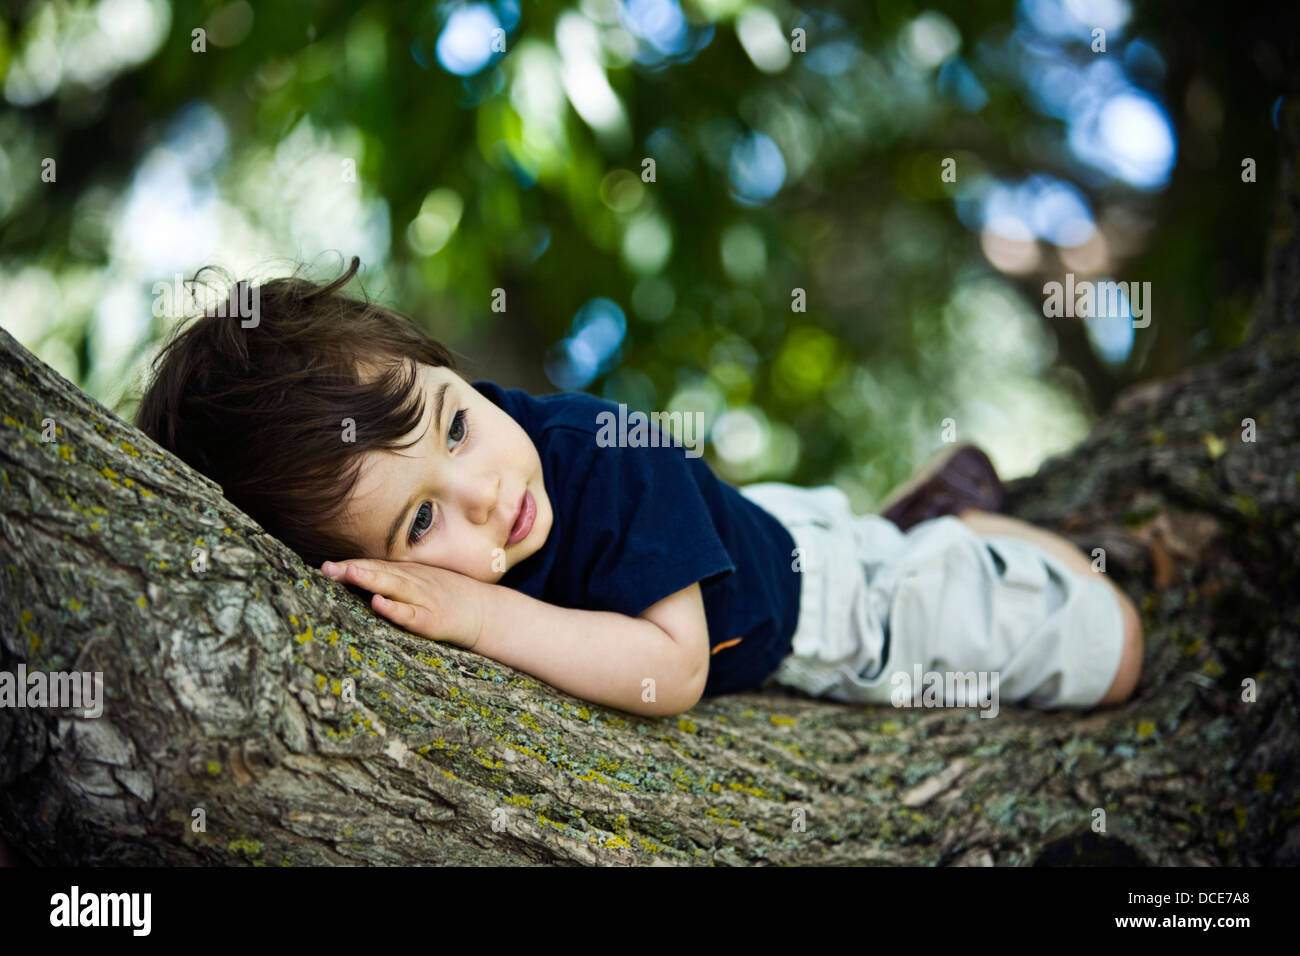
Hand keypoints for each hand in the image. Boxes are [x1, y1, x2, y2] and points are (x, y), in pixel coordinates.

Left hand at [319, 559, 484, 650]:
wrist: (484, 611)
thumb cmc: (446, 598)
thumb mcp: (420, 582)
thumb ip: (392, 579)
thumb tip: (354, 578)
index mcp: (407, 573)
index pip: (374, 566)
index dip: (350, 565)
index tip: (325, 566)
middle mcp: (413, 582)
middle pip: (379, 572)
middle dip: (352, 569)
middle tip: (327, 568)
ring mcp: (423, 599)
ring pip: (393, 587)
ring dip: (370, 579)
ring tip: (349, 573)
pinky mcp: (432, 619)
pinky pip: (410, 614)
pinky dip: (395, 608)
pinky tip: (379, 603)